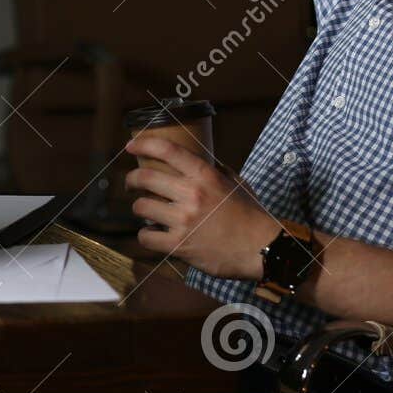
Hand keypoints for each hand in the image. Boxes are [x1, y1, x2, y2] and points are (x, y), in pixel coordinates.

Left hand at [123, 136, 278, 279]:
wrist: (261, 248)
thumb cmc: (251, 214)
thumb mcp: (236, 183)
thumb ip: (215, 170)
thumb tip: (201, 161)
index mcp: (205, 175)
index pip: (168, 150)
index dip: (144, 144)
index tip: (131, 146)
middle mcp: (191, 194)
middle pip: (145, 177)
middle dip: (131, 179)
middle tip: (130, 183)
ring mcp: (183, 220)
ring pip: (141, 206)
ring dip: (139, 207)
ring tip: (144, 210)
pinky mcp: (179, 245)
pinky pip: (146, 237)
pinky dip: (145, 235)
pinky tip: (152, 233)